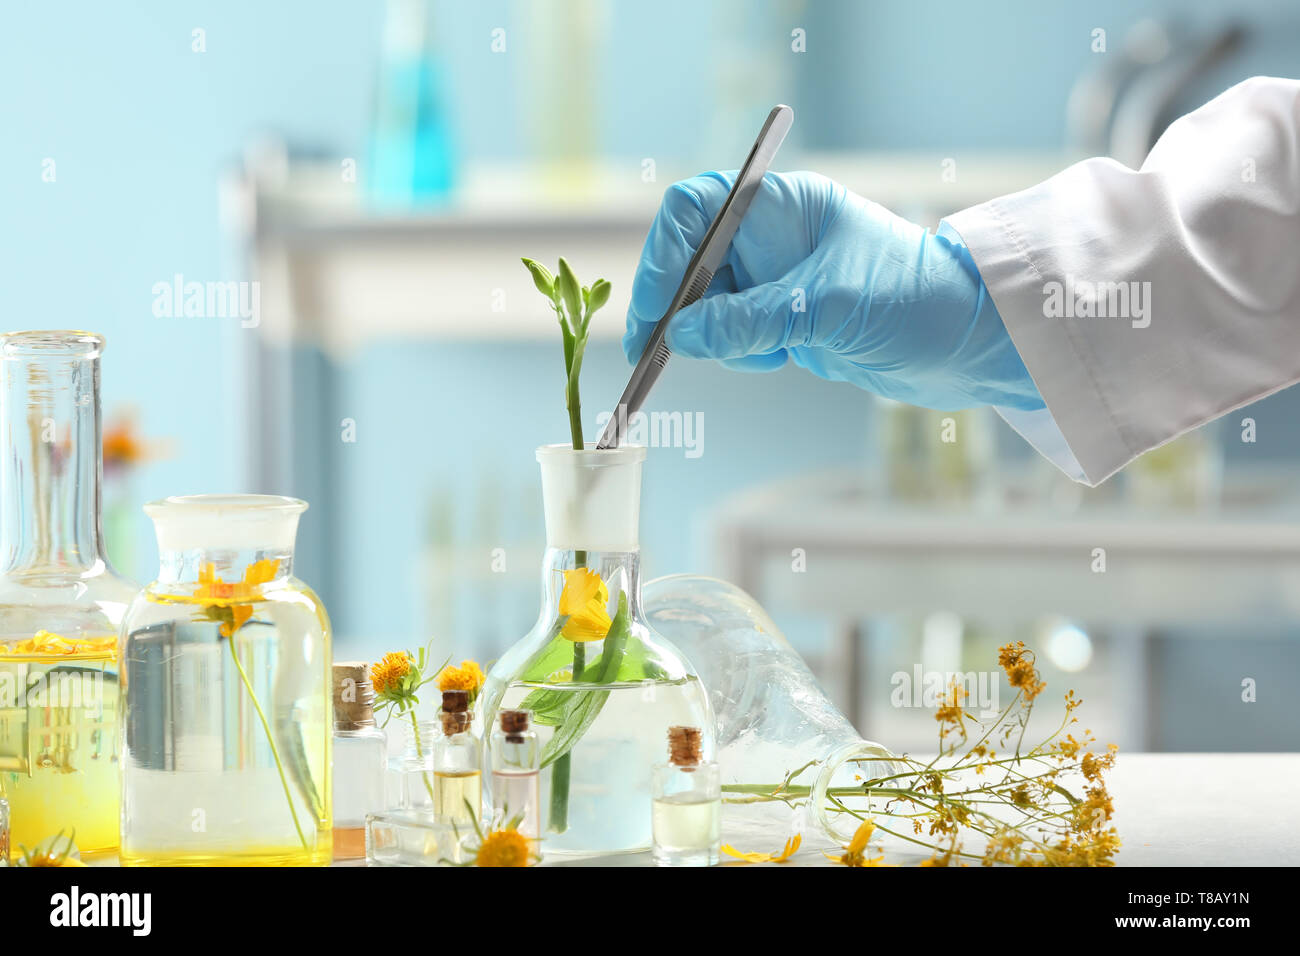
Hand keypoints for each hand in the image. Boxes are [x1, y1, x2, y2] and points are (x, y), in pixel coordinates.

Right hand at [624, 170, 1042, 409]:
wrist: (970, 342)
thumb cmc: (914, 300)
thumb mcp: (825, 308)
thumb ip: (749, 321)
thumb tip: (680, 336)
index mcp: (780, 205)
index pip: (694, 209)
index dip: (663, 255)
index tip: (657, 310)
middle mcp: (770, 235)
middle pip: (690, 261)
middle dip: (679, 307)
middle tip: (657, 354)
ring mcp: (775, 277)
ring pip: (706, 306)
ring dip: (719, 338)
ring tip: (769, 353)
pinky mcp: (784, 316)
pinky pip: (733, 334)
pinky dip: (741, 352)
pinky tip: (783, 358)